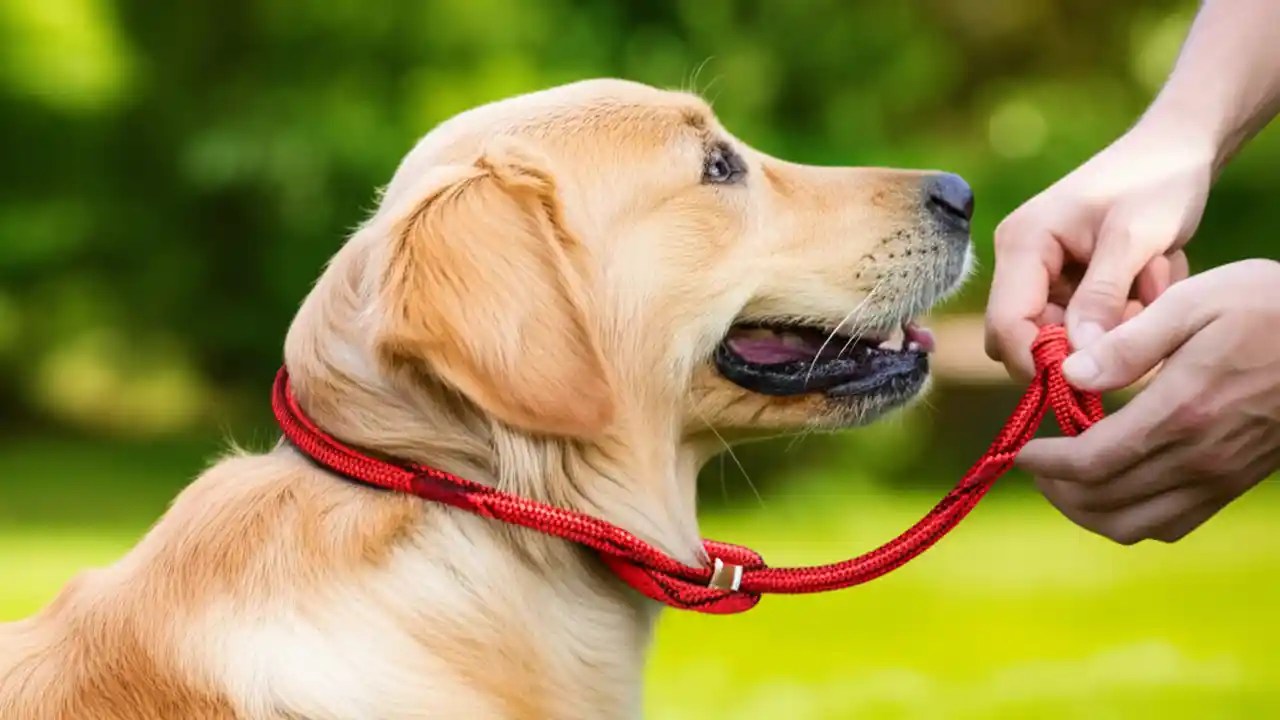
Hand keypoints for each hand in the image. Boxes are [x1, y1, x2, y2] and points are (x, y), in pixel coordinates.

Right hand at [986, 120, 1210, 379]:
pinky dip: (1121, 314)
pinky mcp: (1066, 280)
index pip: (1007, 325)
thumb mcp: (1135, 238)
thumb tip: (1079, 360)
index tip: (1096, 370)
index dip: (1040, 360)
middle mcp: (1019, 261)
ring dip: (1111, 326)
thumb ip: (1102, 297)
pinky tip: (1150, 278)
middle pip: (1026, 337)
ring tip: (1154, 284)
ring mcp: (1041, 272)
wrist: (1176, 149)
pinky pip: (1084, 322)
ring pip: (1060, 334)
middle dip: (1081, 343)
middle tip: (1137, 321)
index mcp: (1022, 244)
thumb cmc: (1156, 181)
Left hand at [1018, 259, 1279, 543]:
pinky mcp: (1235, 483)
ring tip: (1065, 478)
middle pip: (1104, 503)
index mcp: (1180, 413)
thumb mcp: (1193, 301)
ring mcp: (1220, 477)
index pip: (1091, 463)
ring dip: (1087, 511)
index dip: (1045, 464)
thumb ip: (1128, 344)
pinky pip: (1171, 524)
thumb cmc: (1268, 306)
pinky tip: (1115, 484)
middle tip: (1035, 462)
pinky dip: (1130, 518)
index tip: (1018, 449)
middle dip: (1056, 488)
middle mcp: (1199, 458)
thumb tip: (1071, 374)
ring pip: (1135, 526)